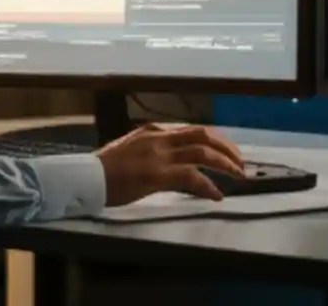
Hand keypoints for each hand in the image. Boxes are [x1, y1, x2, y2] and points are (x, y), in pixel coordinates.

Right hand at [95, 124, 244, 204]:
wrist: (86, 177)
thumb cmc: (104, 168)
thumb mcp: (131, 149)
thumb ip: (151, 149)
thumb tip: (169, 159)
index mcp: (153, 131)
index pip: (192, 131)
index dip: (214, 142)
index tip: (225, 152)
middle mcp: (159, 138)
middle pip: (203, 135)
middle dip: (226, 148)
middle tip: (240, 163)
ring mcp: (159, 155)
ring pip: (203, 153)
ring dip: (225, 164)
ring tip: (238, 176)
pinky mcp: (157, 175)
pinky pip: (192, 178)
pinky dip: (208, 186)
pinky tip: (216, 195)